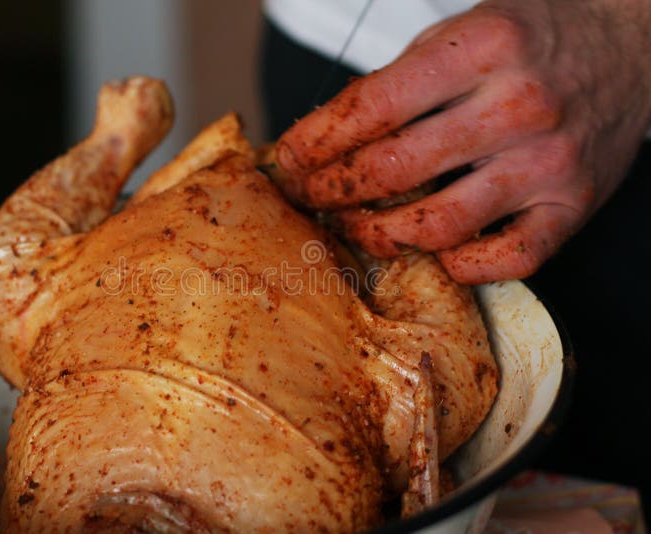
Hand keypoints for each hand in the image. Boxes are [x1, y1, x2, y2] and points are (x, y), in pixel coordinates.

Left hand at [275, 0, 650, 283]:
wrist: (634, 45)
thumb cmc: (533, 38)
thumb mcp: (462, 31)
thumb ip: (400, 81)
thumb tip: (327, 138)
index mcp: (481, 49)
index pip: (370, 109)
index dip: (314, 142)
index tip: (286, 161)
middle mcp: (516, 106)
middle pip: (393, 170)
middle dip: (333, 190)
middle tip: (311, 196)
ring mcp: (547, 162)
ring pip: (439, 225)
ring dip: (381, 234)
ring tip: (358, 227)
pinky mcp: (572, 206)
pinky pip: (508, 260)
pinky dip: (461, 266)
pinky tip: (438, 251)